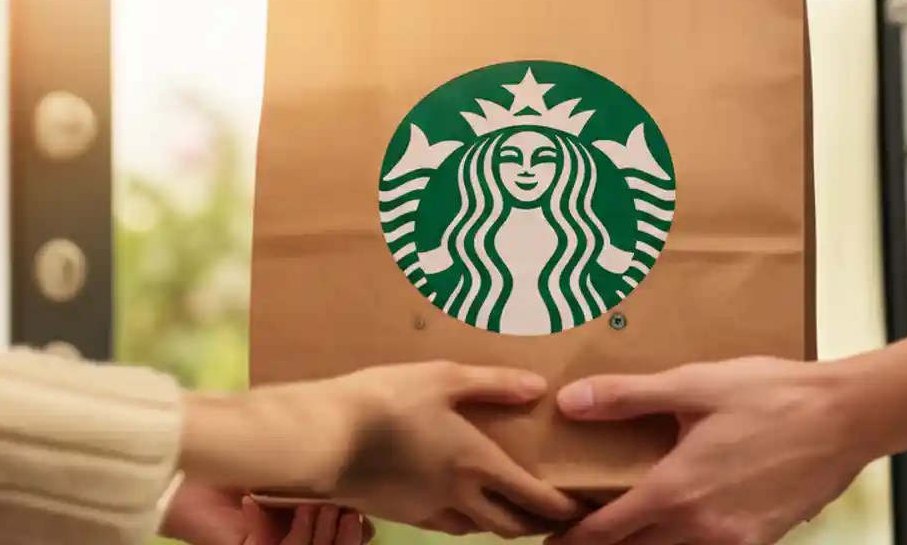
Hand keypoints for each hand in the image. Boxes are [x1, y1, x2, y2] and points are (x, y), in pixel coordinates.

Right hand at [182, 362, 580, 539]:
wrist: (321, 436)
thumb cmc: (385, 400)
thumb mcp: (443, 377)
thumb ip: (493, 384)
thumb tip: (540, 388)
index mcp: (477, 464)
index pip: (533, 498)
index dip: (563, 507)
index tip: (585, 508)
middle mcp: (458, 496)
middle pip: (510, 526)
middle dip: (539, 525)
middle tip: (558, 516)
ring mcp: (426, 510)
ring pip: (477, 529)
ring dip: (502, 524)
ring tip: (515, 510)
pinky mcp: (399, 513)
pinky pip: (445, 525)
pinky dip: (466, 520)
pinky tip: (461, 504)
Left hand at [550, 357, 877, 544]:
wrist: (848, 416)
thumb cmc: (774, 395)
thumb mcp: (695, 385)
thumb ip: (628, 397)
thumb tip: (570, 402)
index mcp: (677, 489)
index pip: (606, 532)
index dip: (571, 540)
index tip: (548, 540)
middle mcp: (702, 526)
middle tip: (575, 536)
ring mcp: (734, 540)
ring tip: (626, 526)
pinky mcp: (762, 540)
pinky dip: (685, 541)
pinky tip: (682, 519)